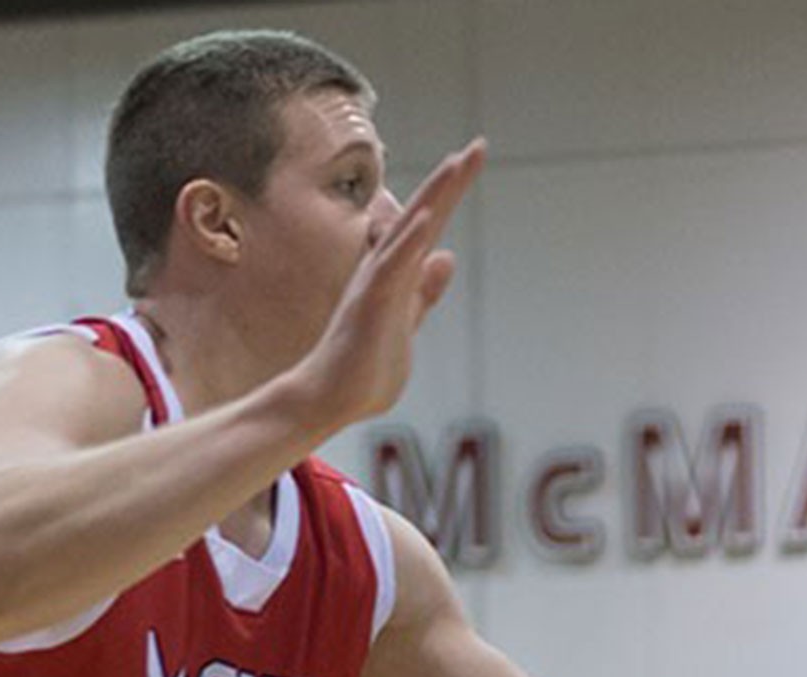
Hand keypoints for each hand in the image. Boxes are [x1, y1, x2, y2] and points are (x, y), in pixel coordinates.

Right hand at [291, 138, 486, 427]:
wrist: (329, 399)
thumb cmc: (365, 367)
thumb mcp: (406, 321)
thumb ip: (424, 291)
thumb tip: (445, 257)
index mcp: (398, 274)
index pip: (429, 226)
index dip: (450, 194)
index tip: (472, 159)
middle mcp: (386, 270)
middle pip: (422, 216)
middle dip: (450, 182)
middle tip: (478, 147)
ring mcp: (376, 285)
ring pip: (407, 232)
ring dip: (432, 198)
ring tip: (457, 164)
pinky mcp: (368, 306)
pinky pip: (390, 270)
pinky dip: (406, 243)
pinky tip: (425, 220)